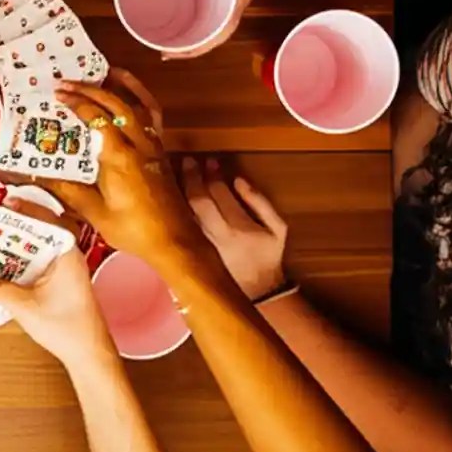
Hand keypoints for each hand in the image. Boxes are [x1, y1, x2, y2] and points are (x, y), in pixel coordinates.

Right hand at [0, 200, 113, 366]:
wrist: (89, 353)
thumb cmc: (67, 328)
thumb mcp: (24, 306)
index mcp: (66, 253)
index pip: (45, 220)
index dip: (24, 209)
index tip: (3, 204)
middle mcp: (67, 256)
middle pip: (37, 233)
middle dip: (12, 231)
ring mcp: (64, 269)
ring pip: (35, 250)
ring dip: (13, 249)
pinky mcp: (60, 281)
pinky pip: (36, 264)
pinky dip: (19, 264)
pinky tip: (0, 269)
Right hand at [45, 76, 204, 261]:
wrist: (175, 242)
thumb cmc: (135, 231)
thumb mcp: (95, 213)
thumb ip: (68, 190)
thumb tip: (39, 177)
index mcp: (119, 158)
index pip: (97, 119)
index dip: (77, 103)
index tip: (59, 95)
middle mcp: (139, 145)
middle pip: (116, 104)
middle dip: (90, 90)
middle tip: (67, 83)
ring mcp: (153, 146)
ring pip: (139, 104)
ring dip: (120, 86)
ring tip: (105, 71)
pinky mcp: (161, 151)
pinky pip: (153, 116)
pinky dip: (143, 99)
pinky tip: (133, 94)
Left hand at [167, 0, 287, 58]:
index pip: (220, 28)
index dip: (196, 46)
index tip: (170, 52)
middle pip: (220, 35)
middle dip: (194, 49)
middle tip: (166, 51)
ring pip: (223, 29)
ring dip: (201, 41)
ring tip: (175, 44)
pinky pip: (226, 17)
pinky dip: (210, 26)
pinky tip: (195, 26)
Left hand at [181, 157, 288, 300]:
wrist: (257, 291)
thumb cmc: (268, 255)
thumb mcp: (278, 229)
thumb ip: (260, 202)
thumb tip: (238, 180)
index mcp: (238, 228)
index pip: (219, 194)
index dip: (213, 175)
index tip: (210, 161)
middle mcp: (215, 236)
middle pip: (196, 201)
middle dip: (191, 178)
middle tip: (188, 161)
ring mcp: (200, 244)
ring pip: (184, 212)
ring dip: (180, 190)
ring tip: (177, 171)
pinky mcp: (191, 251)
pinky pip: (180, 225)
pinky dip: (175, 207)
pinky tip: (173, 193)